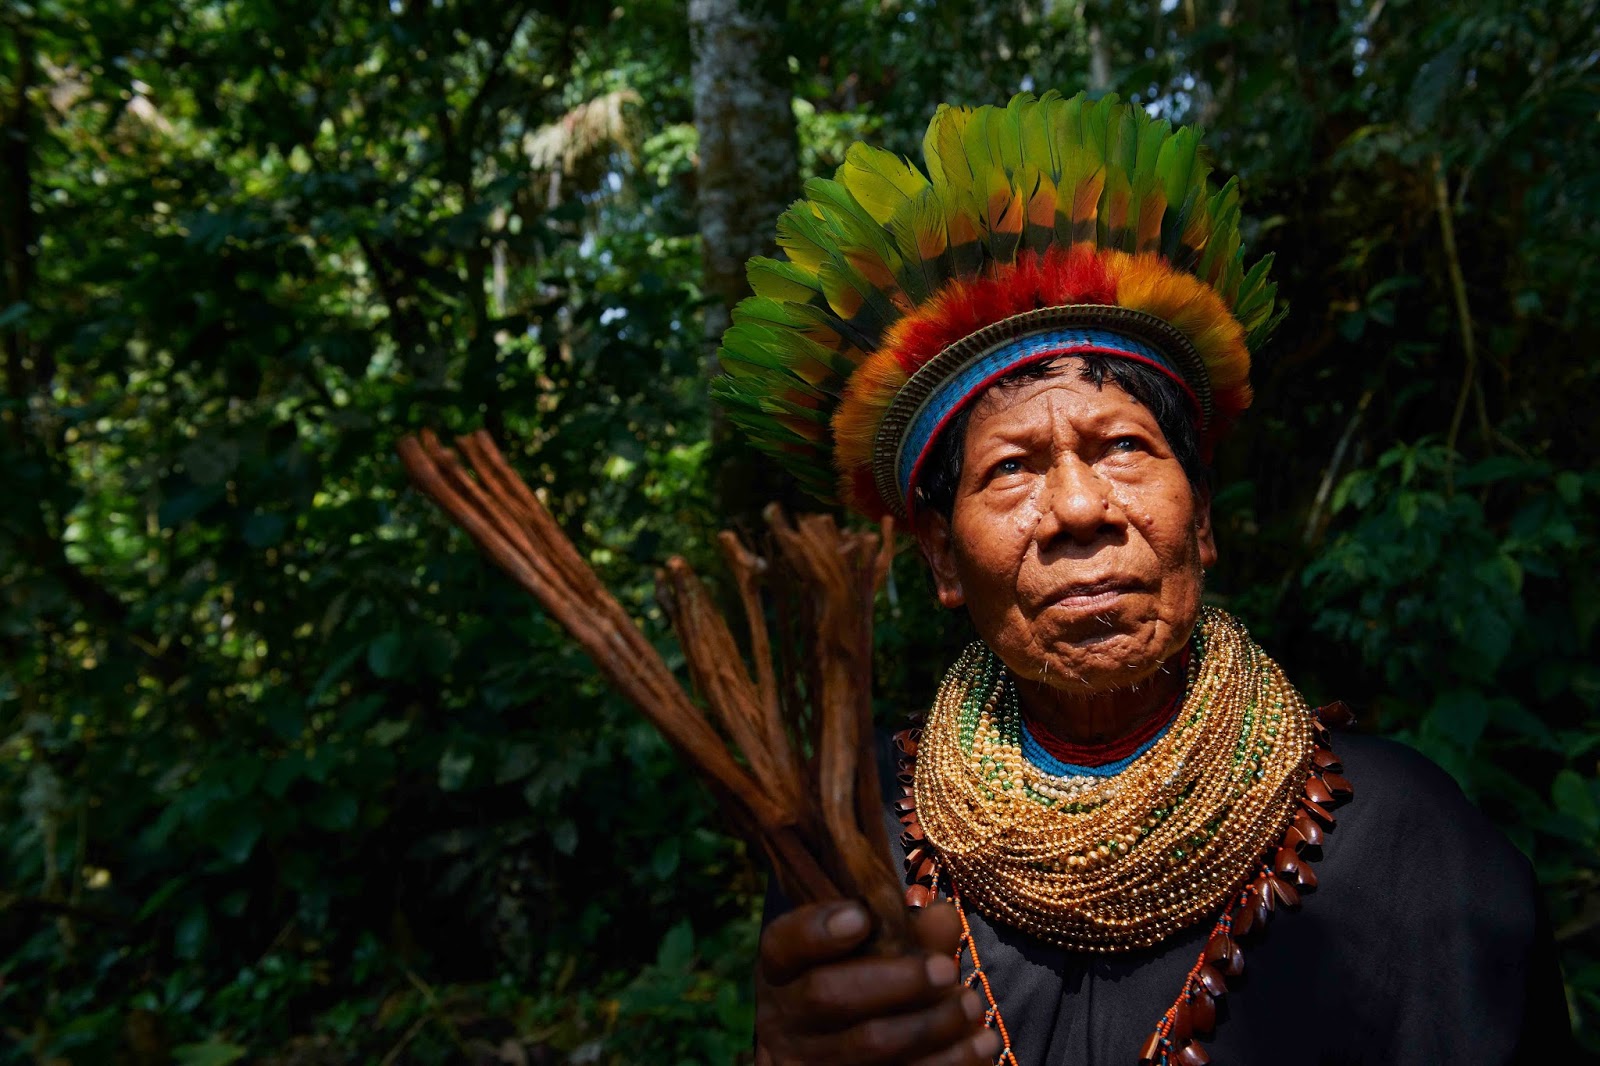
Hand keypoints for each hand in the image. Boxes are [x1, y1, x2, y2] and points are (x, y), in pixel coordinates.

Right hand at [755, 899, 1002, 1064]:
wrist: (833, 1060)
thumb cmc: (857, 989)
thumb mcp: (867, 957)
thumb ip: (903, 931)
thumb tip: (943, 915)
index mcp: (783, 969)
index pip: (784, 942)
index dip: (818, 930)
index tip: (861, 917)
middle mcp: (783, 1017)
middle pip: (828, 995)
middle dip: (895, 980)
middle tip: (947, 969)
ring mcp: (806, 1064)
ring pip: (868, 1046)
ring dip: (931, 1025)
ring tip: (973, 1006)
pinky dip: (947, 1063)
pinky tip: (980, 1045)